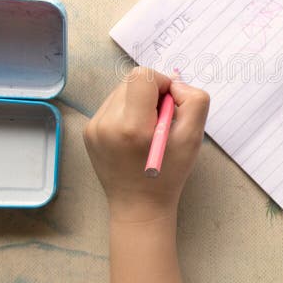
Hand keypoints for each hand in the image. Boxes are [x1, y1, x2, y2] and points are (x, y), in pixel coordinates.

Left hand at [83, 66, 209, 222]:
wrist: (139, 206)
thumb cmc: (169, 175)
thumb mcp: (193, 138)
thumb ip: (194, 101)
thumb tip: (175, 84)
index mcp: (133, 125)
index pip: (143, 76)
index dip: (162, 83)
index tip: (169, 105)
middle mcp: (107, 123)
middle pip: (131, 81)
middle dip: (151, 93)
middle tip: (160, 120)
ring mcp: (94, 127)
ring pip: (121, 91)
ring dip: (138, 102)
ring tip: (147, 130)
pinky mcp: (88, 132)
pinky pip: (111, 106)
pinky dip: (126, 112)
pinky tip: (133, 136)